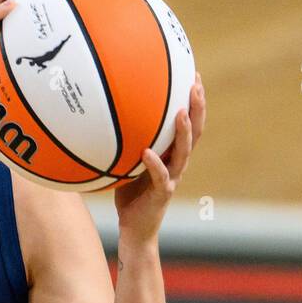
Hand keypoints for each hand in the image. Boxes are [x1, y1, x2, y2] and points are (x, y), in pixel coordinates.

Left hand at [114, 72, 206, 247]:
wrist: (135, 228)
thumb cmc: (129, 194)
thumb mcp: (127, 162)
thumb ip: (126, 142)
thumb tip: (104, 115)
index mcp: (172, 154)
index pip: (189, 122)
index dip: (194, 100)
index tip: (194, 74)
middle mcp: (178, 163)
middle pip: (196, 131)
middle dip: (198, 106)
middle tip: (196, 83)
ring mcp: (173, 178)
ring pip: (184, 152)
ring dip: (184, 131)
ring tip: (182, 112)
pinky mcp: (163, 194)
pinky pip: (161, 176)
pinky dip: (155, 164)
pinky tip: (147, 152)